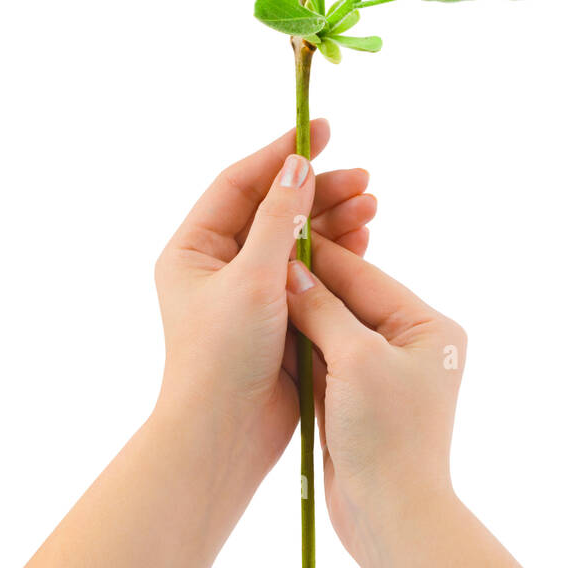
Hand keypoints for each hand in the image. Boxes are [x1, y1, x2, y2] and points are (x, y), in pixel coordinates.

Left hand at [155, 120, 375, 483]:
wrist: (224, 439)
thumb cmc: (222, 357)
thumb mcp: (252, 279)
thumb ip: (278, 219)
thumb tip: (299, 166)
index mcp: (194, 249)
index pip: (240, 183)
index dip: (282, 154)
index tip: (321, 128)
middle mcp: (218, 265)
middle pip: (274, 208)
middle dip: (319, 191)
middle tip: (365, 179)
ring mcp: (250, 292)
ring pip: (297, 239)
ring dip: (333, 220)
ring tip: (372, 206)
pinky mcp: (279, 317)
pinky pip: (311, 272)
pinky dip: (337, 254)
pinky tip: (364, 239)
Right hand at [286, 238, 564, 567]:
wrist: (392, 518)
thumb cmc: (388, 437)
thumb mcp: (356, 359)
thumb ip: (324, 309)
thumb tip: (291, 271)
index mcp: (428, 326)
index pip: (366, 276)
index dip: (320, 256)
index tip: (279, 233)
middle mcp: (411, 345)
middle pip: (348, 300)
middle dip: (306, 285)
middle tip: (260, 260)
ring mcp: (384, 375)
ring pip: (332, 330)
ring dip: (298, 316)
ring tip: (256, 290)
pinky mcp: (359, 402)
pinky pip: (324, 361)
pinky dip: (299, 348)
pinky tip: (266, 331)